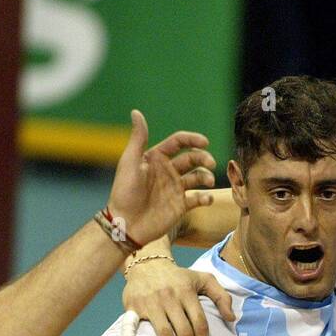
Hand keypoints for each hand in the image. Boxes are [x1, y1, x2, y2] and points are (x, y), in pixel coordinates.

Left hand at [107, 110, 216, 247]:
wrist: (125, 224)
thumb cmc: (125, 192)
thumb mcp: (130, 162)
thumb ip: (138, 138)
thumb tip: (136, 112)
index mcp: (157, 158)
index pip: (179, 143)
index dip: (193, 140)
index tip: (204, 142)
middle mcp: (168, 171)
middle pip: (192, 158)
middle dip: (203, 158)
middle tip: (210, 163)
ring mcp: (176, 188)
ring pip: (198, 177)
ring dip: (206, 177)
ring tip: (208, 182)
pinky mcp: (181, 206)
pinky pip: (198, 198)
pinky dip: (206, 197)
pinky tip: (206, 198)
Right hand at [121, 260, 233, 335]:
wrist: (148, 263)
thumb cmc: (178, 276)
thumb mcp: (204, 279)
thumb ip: (221, 296)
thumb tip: (232, 318)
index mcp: (187, 293)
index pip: (199, 323)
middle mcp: (169, 298)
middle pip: (183, 332)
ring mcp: (150, 303)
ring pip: (164, 334)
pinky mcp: (133, 307)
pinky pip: (130, 326)